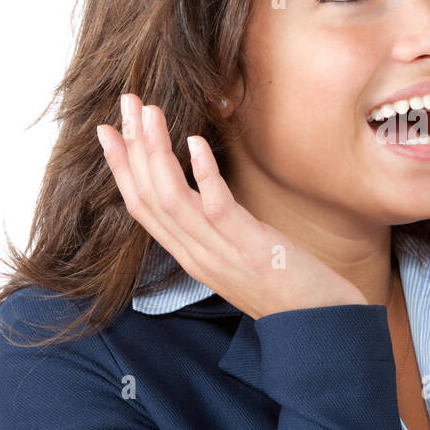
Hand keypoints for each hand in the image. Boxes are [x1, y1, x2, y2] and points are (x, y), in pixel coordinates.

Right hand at [96, 94, 367, 318]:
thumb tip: (208, 197)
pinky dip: (202, 174)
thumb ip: (218, 231)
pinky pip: (216, 208)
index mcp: (191, 256)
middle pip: (148, 197)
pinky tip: (195, 142)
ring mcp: (219, 253)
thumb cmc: (289, 287)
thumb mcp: (241, 257)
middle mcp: (196, 256)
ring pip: (171, 199)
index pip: (142, 208)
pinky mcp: (248, 248)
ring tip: (150, 112)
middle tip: (126, 103)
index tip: (108, 132)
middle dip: (132, 147)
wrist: (321, 326)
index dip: (121, 168)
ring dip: (156, 151)